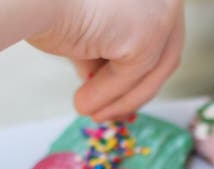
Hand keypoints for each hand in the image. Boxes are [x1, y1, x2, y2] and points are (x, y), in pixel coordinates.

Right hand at [27, 0, 183, 120]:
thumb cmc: (49, 4)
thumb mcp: (89, 27)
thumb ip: (103, 50)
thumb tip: (102, 81)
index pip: (160, 33)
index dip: (143, 69)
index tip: (123, 96)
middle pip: (164, 54)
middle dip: (135, 89)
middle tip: (109, 112)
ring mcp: (159, 12)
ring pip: (150, 69)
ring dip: (120, 97)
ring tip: (91, 111)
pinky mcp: (149, 35)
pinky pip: (131, 76)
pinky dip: (109, 95)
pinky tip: (85, 105)